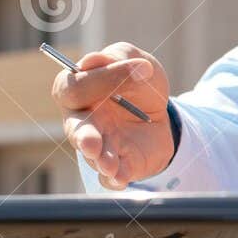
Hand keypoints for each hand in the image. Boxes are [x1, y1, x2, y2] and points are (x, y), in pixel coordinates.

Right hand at [52, 42, 173, 189]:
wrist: (162, 112)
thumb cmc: (137, 82)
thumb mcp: (133, 59)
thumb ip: (116, 57)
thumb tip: (92, 60)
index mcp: (78, 90)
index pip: (75, 87)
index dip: (101, 78)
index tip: (139, 68)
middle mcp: (82, 121)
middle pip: (75, 130)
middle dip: (83, 138)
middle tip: (92, 144)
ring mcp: (99, 146)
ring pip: (93, 157)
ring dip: (101, 161)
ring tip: (109, 165)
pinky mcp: (118, 165)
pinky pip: (110, 178)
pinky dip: (114, 180)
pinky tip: (120, 178)